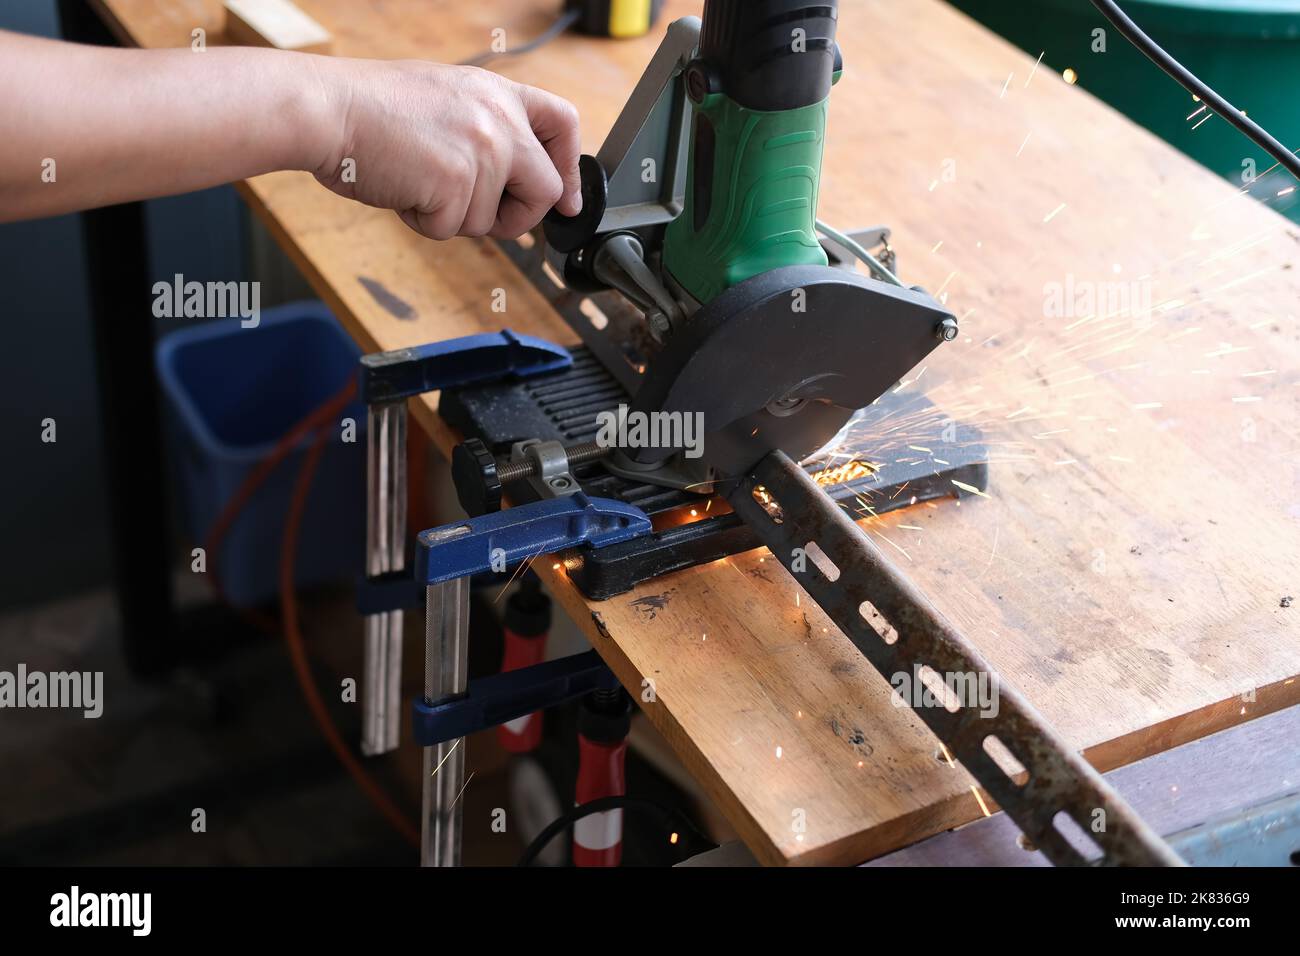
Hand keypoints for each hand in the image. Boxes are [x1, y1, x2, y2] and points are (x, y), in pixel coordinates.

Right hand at [310, 59, 582, 240]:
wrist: (330, 109)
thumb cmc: (373, 109)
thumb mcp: (447, 98)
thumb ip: (487, 130)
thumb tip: (513, 176)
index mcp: (498, 94)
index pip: (563, 123)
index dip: (570, 168)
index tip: (567, 199)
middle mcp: (499, 121)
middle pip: (546, 191)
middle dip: (519, 217)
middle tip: (485, 215)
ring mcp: (482, 154)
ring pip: (489, 221)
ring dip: (451, 216)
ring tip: (416, 178)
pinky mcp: (457, 185)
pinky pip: (451, 230)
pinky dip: (424, 222)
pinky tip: (403, 188)